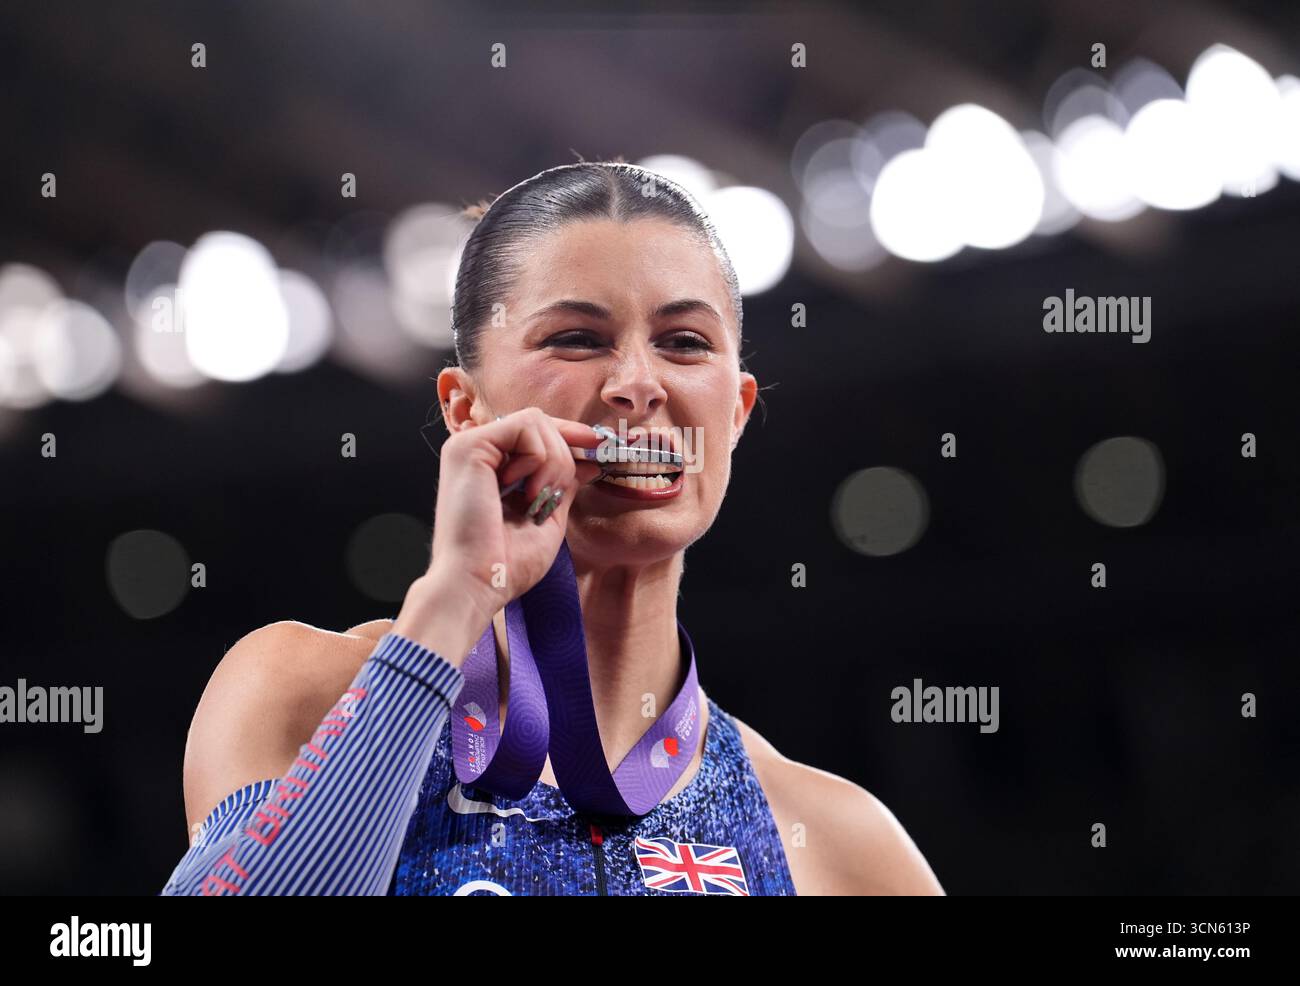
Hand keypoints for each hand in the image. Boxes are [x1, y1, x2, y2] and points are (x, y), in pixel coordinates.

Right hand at [395, 408, 604, 657]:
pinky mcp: (469, 446)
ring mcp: (469, 445)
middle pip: (540, 423)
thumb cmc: (507, 563)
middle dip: (564, 456)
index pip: (534, 432)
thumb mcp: (547, 518)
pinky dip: (538, 458)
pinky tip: (524, 490)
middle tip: (552, 495)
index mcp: (491, 467)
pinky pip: (525, 426)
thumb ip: (562, 486)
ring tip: (535, 498)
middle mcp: (477, 451)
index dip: (569, 435)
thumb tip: (588, 461)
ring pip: (536, 422)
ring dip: (553, 462)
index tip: (597, 447)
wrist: (479, 584)